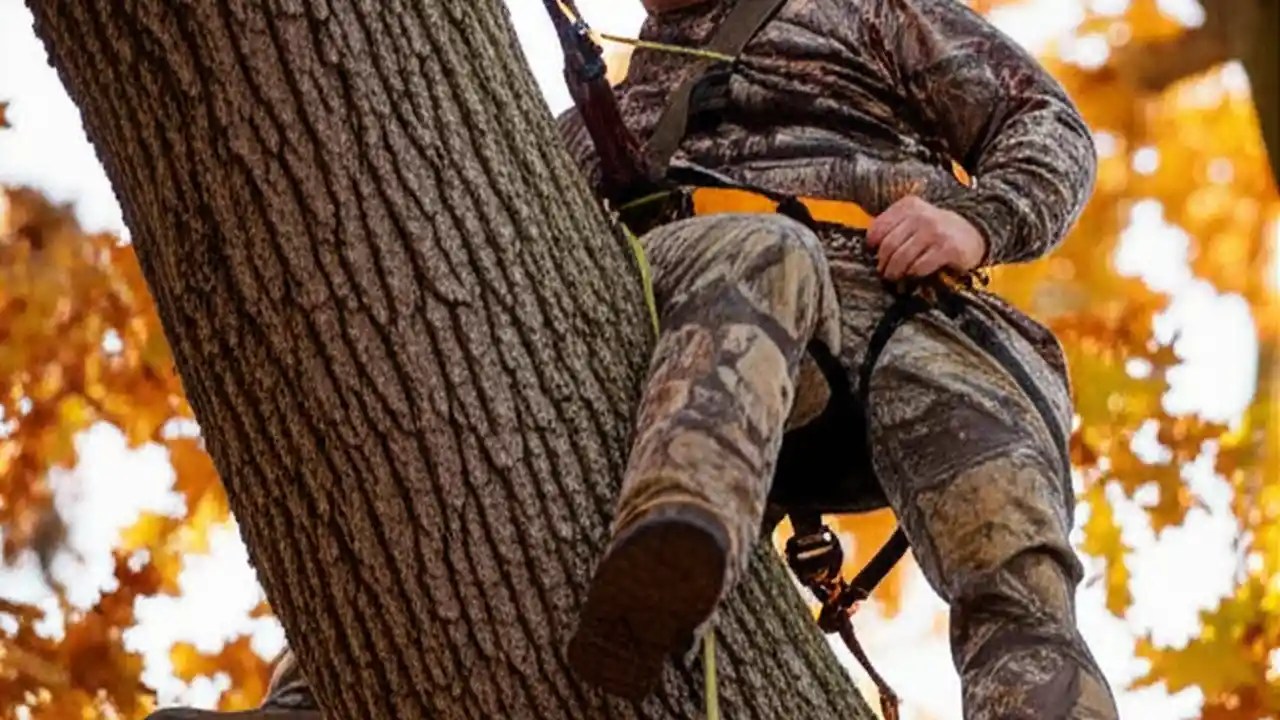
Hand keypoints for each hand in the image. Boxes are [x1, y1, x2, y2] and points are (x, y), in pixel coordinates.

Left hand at [866, 195, 986, 280]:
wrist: (975, 232)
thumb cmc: (938, 230)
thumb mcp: (915, 220)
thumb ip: (894, 228)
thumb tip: (870, 249)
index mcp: (909, 206)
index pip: (878, 228)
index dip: (872, 245)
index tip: (873, 255)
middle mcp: (921, 215)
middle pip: (888, 246)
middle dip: (883, 264)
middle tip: (884, 273)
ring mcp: (935, 231)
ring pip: (902, 258)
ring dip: (895, 272)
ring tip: (895, 278)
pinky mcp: (947, 248)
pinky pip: (920, 266)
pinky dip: (913, 274)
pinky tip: (914, 275)